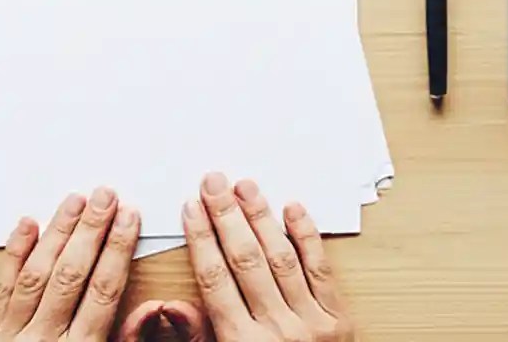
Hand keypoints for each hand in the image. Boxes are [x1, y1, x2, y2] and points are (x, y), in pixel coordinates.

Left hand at [0, 188, 155, 341]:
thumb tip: (154, 310)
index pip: (104, 289)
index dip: (118, 248)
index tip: (130, 215)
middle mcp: (43, 341)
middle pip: (71, 274)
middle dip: (91, 230)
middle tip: (106, 194)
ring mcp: (10, 337)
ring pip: (36, 274)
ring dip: (57, 232)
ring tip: (75, 200)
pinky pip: (0, 289)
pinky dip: (14, 255)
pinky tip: (28, 225)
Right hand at [171, 172, 356, 341]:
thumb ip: (198, 338)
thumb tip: (168, 306)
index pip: (214, 279)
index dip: (200, 238)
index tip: (189, 207)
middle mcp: (276, 330)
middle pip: (245, 260)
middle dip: (226, 216)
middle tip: (213, 182)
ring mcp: (311, 322)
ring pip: (281, 258)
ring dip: (261, 217)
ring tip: (245, 186)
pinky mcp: (339, 320)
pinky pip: (321, 270)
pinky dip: (307, 237)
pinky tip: (293, 209)